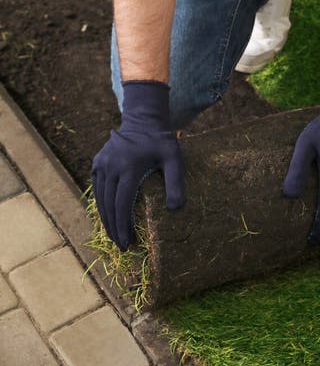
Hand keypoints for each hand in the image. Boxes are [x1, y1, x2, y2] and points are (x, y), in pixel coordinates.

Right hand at [91, 80, 184, 250]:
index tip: (127, 243)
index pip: (121, 204)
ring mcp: (102, 162)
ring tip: (115, 235)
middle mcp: (111, 165)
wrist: (143, 120)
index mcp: (129, 166)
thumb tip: (175, 210)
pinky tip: (108, 216)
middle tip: (121, 245)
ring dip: (106, 219)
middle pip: (108, 205)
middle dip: (114, 228)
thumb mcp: (174, 158)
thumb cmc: (161, 141)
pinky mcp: (97, 161)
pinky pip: (97, 187)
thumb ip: (176, 182)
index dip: (123, 226)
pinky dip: (101, 204)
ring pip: (100, 198)